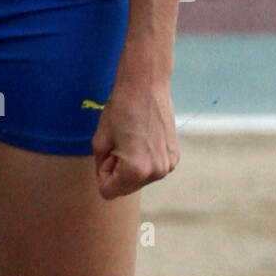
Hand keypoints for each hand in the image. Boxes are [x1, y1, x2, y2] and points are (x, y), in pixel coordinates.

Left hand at [92, 80, 178, 198]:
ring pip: (139, 179)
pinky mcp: (175, 156)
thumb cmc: (120, 108)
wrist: (146, 84)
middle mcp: (157, 173)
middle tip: (119, 141)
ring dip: (130, 164)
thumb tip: (107, 180)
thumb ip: (101, 166)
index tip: (108, 150)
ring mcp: (168, 165)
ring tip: (132, 137)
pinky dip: (144, 158)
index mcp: (136, 170)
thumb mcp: (100, 139)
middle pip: (125, 188)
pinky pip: (152, 168)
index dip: (102, 171)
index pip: (108, 191)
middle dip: (117, 170)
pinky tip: (143, 136)